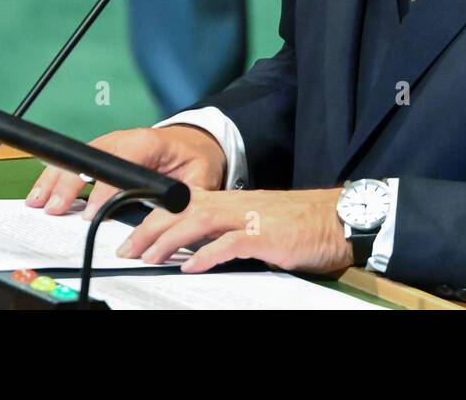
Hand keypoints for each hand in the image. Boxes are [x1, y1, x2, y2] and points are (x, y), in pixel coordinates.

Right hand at [24, 125, 227, 219]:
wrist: (193, 141)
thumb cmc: (194, 157)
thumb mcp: (201, 175)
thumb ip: (191, 193)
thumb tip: (181, 212)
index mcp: (149, 142)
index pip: (120, 163)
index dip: (104, 189)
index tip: (91, 210)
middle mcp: (125, 139)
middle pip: (90, 158)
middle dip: (70, 183)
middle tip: (55, 208)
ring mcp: (110, 143)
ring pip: (77, 158)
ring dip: (56, 179)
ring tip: (38, 201)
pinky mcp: (102, 151)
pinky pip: (76, 161)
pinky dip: (58, 175)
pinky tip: (44, 191)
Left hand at [115, 188, 353, 275]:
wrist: (339, 218)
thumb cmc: (303, 224)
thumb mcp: (259, 223)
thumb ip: (229, 231)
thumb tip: (197, 248)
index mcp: (234, 202)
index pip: (185, 204)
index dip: (154, 218)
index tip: (132, 237)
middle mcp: (238, 204)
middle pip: (183, 208)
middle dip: (150, 228)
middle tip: (126, 249)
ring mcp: (252, 218)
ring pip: (199, 220)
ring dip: (169, 239)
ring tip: (148, 256)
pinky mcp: (267, 235)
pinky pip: (231, 242)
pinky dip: (207, 253)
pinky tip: (191, 265)